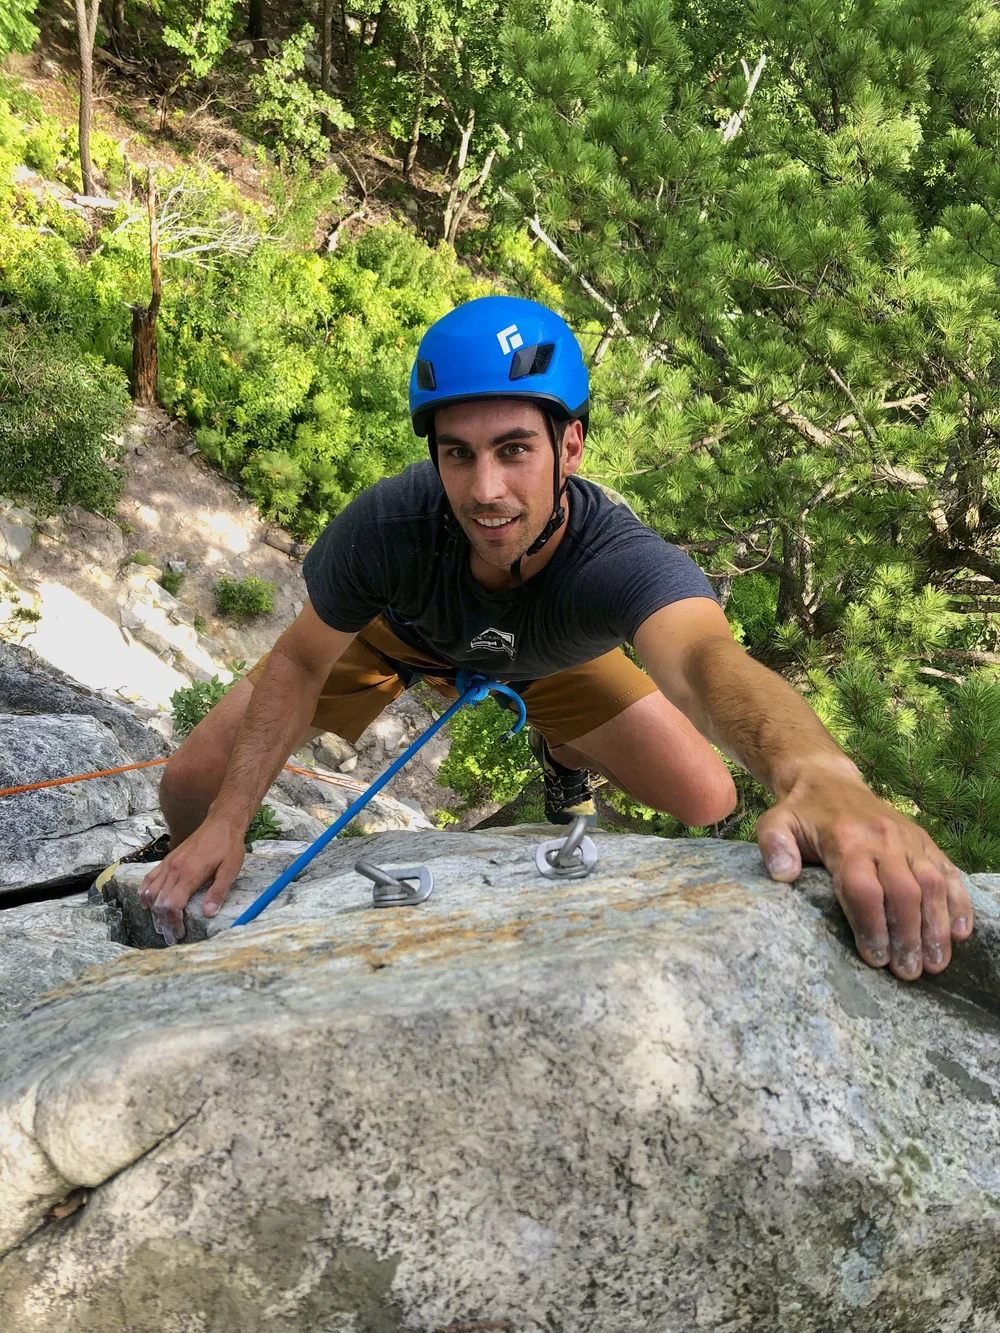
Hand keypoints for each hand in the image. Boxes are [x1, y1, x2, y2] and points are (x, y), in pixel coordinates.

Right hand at [138, 819, 246, 942]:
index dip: (174, 922)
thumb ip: (218, 892)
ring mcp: (168, 863)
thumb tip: (208, 913)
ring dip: (153, 910)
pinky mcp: (168, 860)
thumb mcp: (230, 869)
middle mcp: (175, 869)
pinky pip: (150, 878)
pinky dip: (145, 892)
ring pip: (151, 891)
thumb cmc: (228, 846)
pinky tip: (146, 903)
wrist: (221, 822)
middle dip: (163, 921)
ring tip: (160, 925)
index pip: (172, 905)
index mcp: (190, 873)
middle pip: (159, 902)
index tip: (179, 933)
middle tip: (169, 936)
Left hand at [756, 769, 972, 979]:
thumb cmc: (800, 813)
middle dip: (908, 936)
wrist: (829, 781)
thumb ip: (773, 845)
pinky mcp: (924, 841)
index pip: (863, 889)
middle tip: (908, 973)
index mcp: (846, 840)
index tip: (874, 959)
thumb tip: (783, 876)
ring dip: (936, 927)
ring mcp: (908, 840)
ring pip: (931, 885)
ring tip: (934, 964)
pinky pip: (949, 872)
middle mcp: (883, 839)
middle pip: (903, 892)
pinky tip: (959, 934)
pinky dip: (958, 903)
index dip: (871, 926)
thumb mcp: (775, 823)